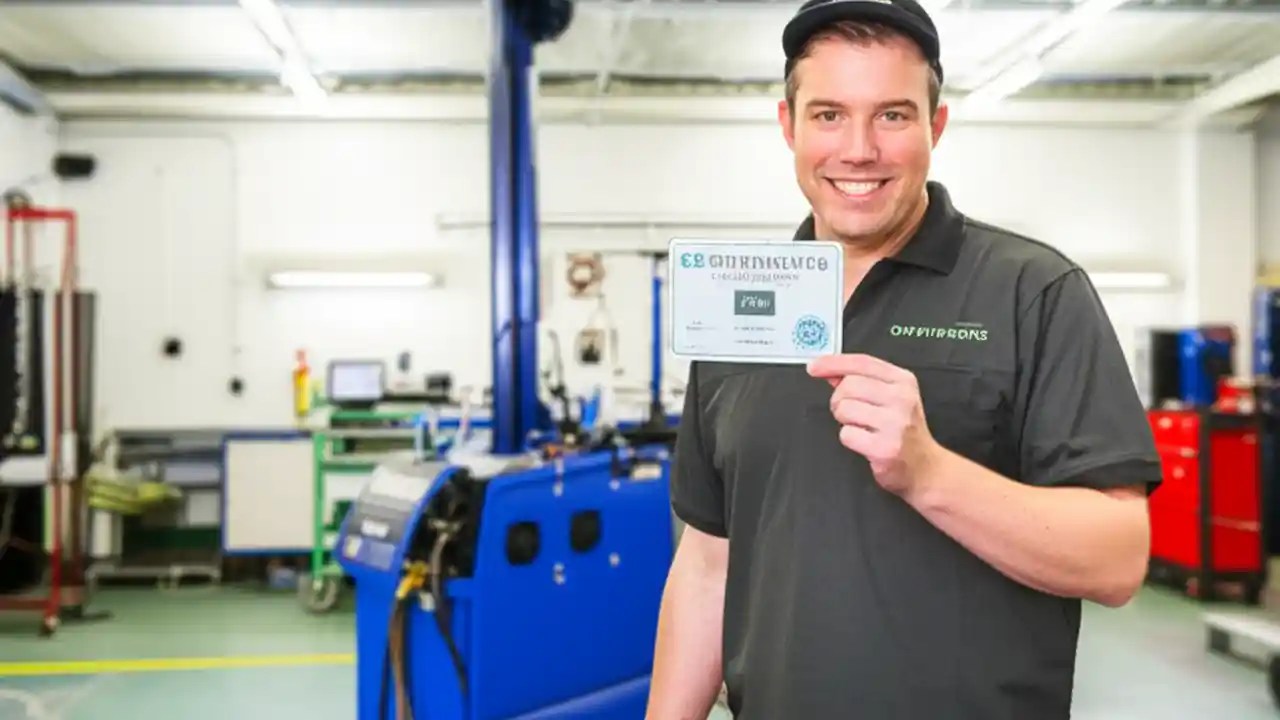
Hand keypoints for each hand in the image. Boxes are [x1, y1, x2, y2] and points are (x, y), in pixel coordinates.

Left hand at [806, 353, 943, 496]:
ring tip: (861, 427)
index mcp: (903, 381)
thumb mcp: (891, 398)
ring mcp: (895, 423)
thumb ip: (861, 381)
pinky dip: (849, 439)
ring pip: (844, 409)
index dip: (833, 363)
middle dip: (839, 400)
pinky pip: (846, 434)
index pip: (861, 362)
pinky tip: (865, 441)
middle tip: (850, 412)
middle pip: (848, 385)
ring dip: (844, 420)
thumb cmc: (905, 432)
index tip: (815, 367)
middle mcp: (902, 399)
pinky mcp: (884, 447)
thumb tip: (829, 370)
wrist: (925, 468)